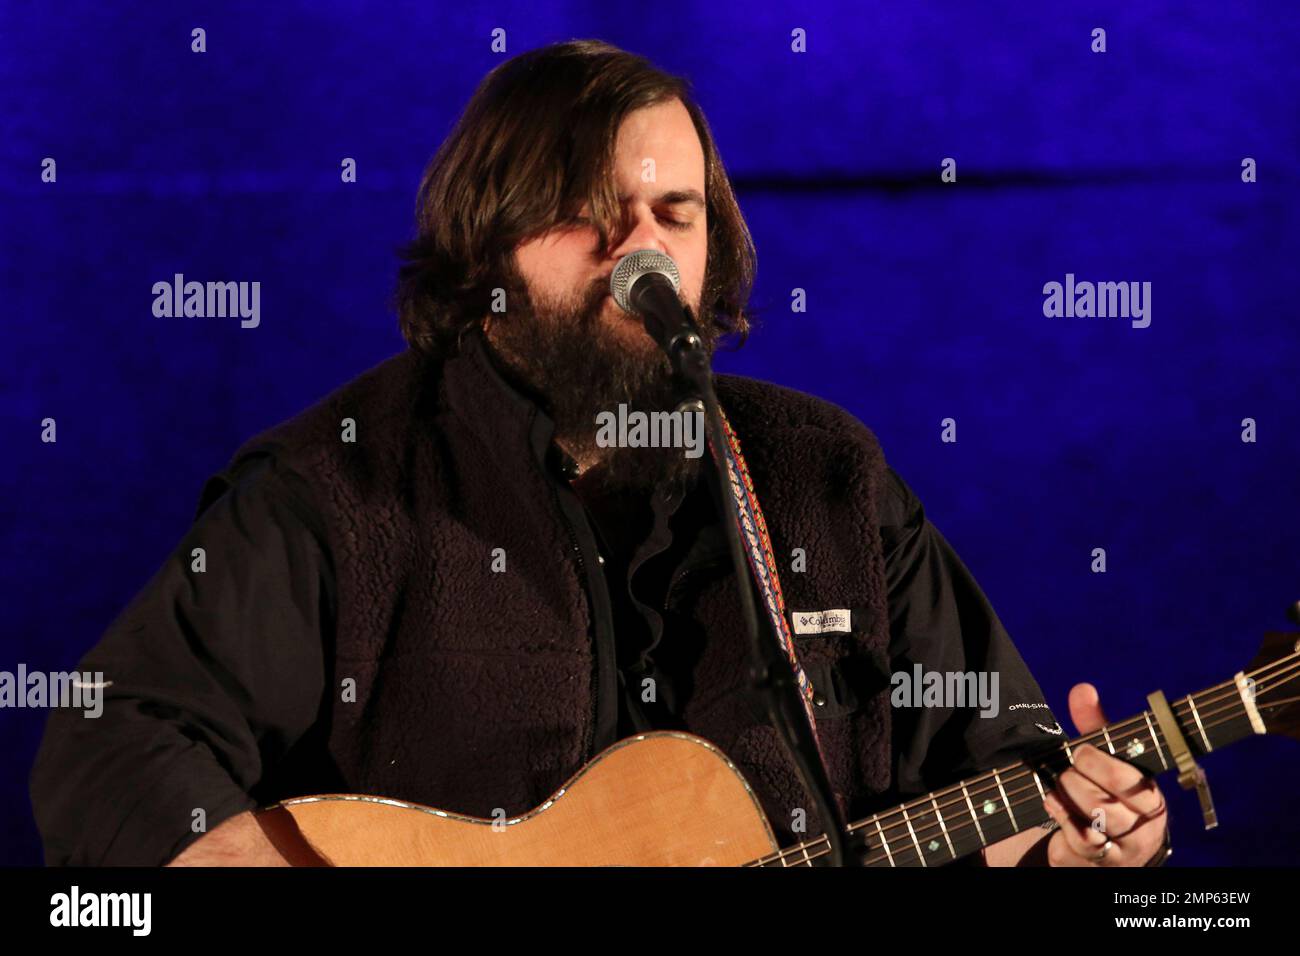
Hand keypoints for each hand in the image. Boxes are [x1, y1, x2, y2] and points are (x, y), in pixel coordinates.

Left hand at [1041, 682, 1169, 866]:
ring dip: (1068, 799)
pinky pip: (1081, 842)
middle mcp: (1145, 826)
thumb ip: (1095, 724)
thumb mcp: (1107, 757)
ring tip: (1057, 785)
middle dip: (1080, 781)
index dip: (1100, 764)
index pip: (1131, 782)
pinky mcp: (1101, 862)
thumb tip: (1083, 689)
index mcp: (1152, 796)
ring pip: (1095, 823)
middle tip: (1065, 769)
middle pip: (1110, 803)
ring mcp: (1124, 848)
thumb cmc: (1108, 790)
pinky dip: (1062, 819)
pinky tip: (1052, 804)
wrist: (1110, 844)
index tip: (1079, 750)